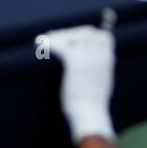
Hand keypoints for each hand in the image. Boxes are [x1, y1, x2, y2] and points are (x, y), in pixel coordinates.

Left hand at [43, 25, 115, 142]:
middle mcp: (99, 56)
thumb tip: (104, 64)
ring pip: (72, 37)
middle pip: (86, 32)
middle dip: (70, 33)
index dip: (87, 34)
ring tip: (44, 40)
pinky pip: (60, 47)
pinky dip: (48, 43)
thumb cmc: (93, 106)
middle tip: (53, 36)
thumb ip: (101, 71)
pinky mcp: (75, 64)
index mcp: (107, 61)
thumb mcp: (103, 84)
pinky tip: (39, 44)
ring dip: (58, 37)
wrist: (90, 115)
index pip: (103, 36)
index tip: (73, 38)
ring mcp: (87, 59)